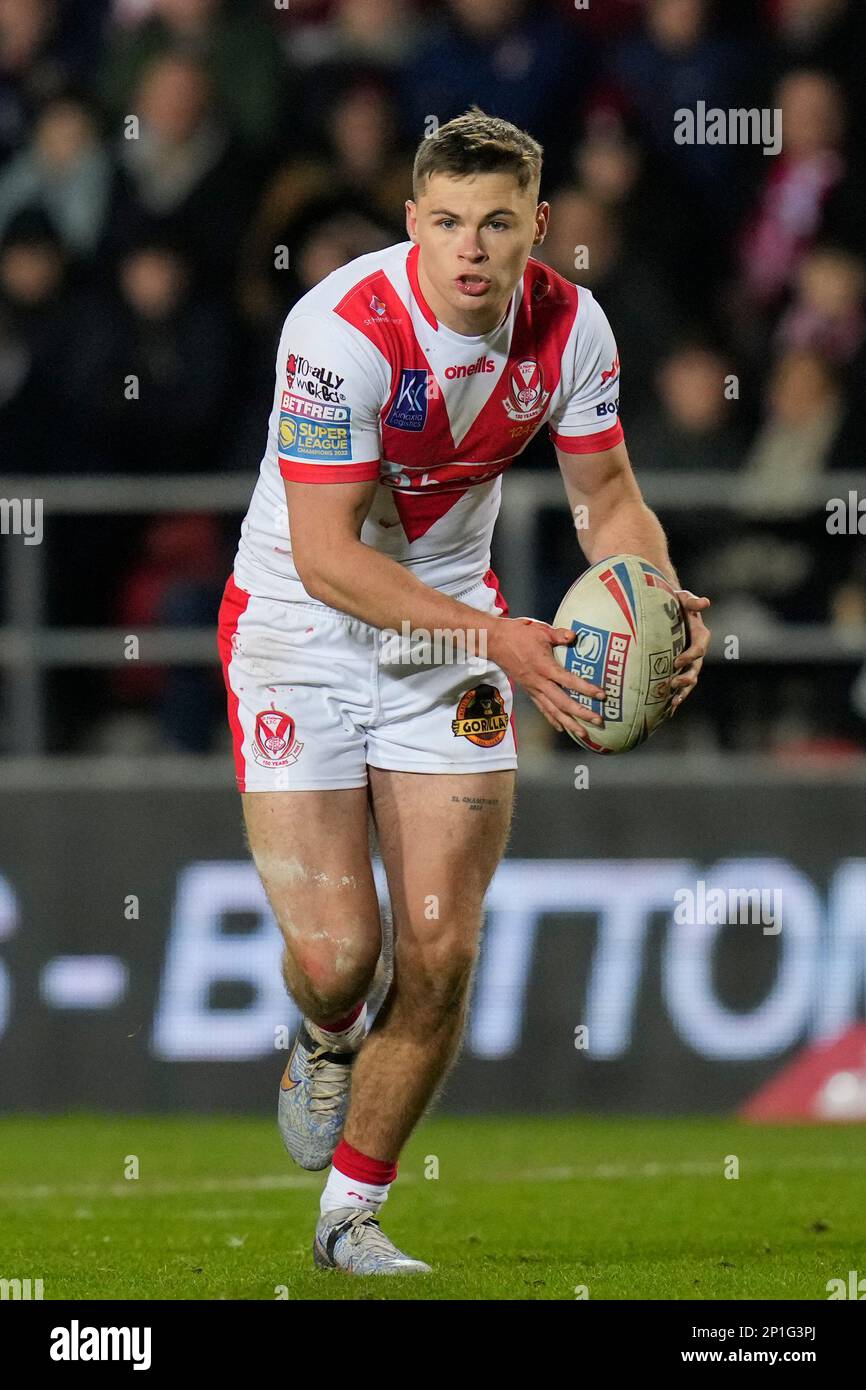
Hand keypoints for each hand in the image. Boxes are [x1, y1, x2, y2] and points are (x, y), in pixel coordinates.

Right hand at [489, 617, 604, 739]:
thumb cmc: (518, 634)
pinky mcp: (528, 691)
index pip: (568, 681)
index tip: (601, 695)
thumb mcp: (540, 630)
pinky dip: (553, 719)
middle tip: (598, 721)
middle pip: (562, 702)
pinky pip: (542, 709)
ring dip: (569, 723)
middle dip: (581, 714)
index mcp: (545, 667)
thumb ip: (559, 635)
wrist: (495, 642)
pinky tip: (562, 728)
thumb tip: (575, 636)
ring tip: (583, 733)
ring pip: (553, 710)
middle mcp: (539, 682)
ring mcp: (533, 689)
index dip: (586, 689)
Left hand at [671, 590, 710, 708]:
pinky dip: (676, 697)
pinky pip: (680, 686)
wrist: (669, 611)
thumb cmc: (676, 603)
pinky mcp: (680, 669)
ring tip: (673, 701)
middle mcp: (697, 652)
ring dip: (683, 692)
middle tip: (672, 684)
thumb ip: (692, 601)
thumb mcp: (684, 598)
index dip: (690, 656)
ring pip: (690, 680)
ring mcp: (689, 663)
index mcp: (701, 636)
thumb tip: (705, 602)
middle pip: (695, 669)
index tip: (676, 661)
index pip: (699, 648)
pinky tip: (667, 709)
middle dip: (686, 678)